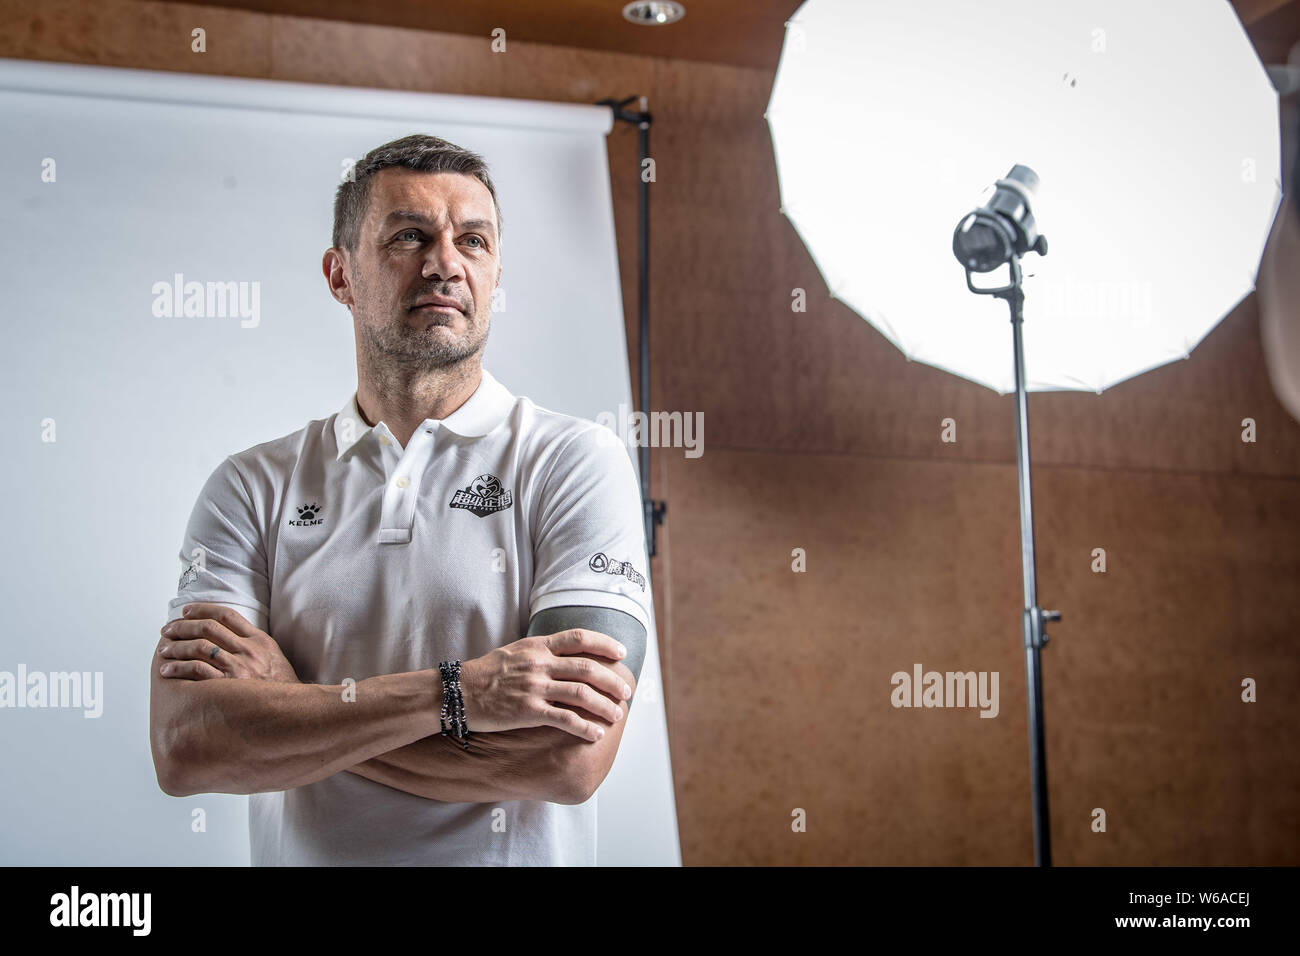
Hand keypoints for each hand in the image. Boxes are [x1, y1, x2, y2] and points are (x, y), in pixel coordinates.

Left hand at [158, 603, 299, 682]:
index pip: (226, 615)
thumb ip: (253, 641)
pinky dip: (179, 668)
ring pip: (199, 647)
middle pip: (208, 628)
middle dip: (183, 626)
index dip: (202, 609)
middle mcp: (248, 650)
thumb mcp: (273, 655)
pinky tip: (167, 669)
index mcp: (259, 640)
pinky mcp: (228, 686)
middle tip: (167, 630)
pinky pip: (197, 671)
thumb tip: (230, 630)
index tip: (185, 612)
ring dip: (177, 646)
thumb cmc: (279, 684)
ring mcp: (239, 668)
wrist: (292, 710)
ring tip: (164, 649)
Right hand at [459, 629, 630, 741]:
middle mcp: (539, 664)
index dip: (604, 644)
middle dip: (612, 680)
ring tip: (617, 714)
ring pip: (581, 694)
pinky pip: (564, 719)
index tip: (621, 653)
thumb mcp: (515, 651)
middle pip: (587, 668)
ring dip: (605, 705)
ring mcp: (534, 687)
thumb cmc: (486, 673)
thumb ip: (541, 651)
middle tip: (626, 691)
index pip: (579, 638)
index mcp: (537, 646)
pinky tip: (596, 734)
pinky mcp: (528, 712)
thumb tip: (566, 651)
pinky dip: (585, 727)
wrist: (458, 692)